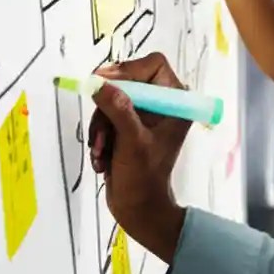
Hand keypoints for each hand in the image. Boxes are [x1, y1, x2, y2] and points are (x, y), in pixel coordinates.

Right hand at [88, 53, 190, 261]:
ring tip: (101, 152)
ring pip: (110, 100)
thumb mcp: (132, 141)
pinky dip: (100, 136)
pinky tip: (102, 158)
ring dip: (101, 127)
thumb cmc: (143, 177)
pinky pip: (105, 115)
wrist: (137, 209)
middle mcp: (161, 102)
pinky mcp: (128, 125)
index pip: (152, 65)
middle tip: (100, 132)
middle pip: (126, 81)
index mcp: (175, 101)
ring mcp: (144, 113)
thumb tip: (97, 82)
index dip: (127, 70)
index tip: (103, 84)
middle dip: (107, 108)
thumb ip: (117, 109)